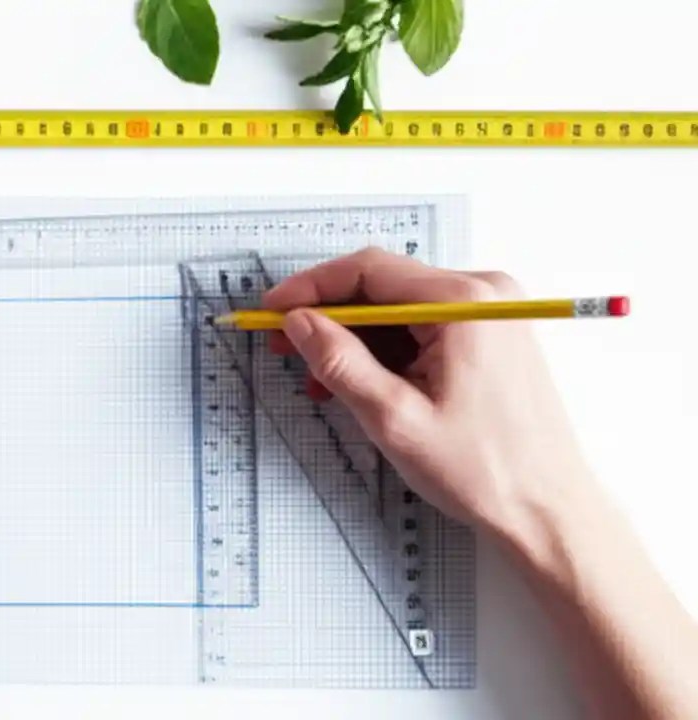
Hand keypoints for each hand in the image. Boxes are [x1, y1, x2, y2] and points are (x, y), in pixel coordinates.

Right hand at [263, 248, 591, 538]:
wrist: (547, 510)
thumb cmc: (486, 470)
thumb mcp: (394, 418)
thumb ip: (340, 362)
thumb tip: (299, 323)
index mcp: (464, 303)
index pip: (369, 271)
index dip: (311, 288)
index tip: (273, 311)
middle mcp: (484, 295)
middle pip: (384, 287)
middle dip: (330, 317)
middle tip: (285, 346)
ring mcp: (491, 314)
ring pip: (400, 311)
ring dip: (356, 340)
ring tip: (321, 381)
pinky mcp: (492, 337)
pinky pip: (424, 329)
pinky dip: (387, 352)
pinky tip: (360, 384)